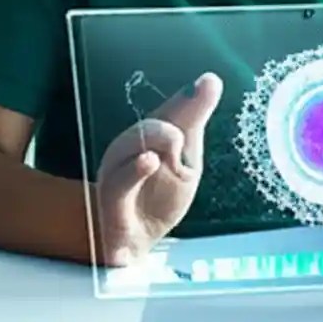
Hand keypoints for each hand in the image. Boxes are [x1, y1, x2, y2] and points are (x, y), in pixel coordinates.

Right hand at [94, 73, 222, 266]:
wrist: (137, 242)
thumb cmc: (159, 197)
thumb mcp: (187, 159)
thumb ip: (193, 120)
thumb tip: (211, 78)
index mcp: (147, 137)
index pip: (167, 111)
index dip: (187, 99)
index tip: (210, 82)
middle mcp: (127, 150)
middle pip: (145, 127)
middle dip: (168, 127)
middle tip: (184, 139)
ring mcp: (116, 174)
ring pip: (128, 147)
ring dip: (154, 140)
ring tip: (174, 142)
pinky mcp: (111, 201)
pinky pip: (119, 182)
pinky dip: (134, 170)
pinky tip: (149, 161)